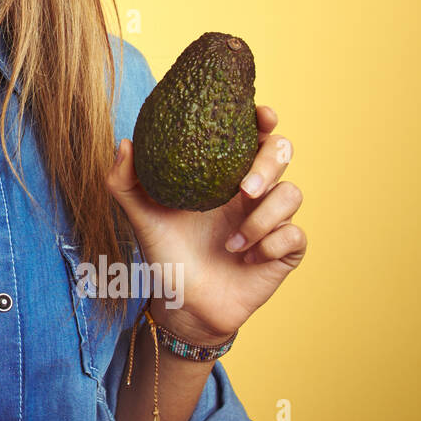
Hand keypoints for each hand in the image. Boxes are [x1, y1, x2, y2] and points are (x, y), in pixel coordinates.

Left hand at [106, 105, 305, 343]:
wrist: (181, 304)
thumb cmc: (164, 253)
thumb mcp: (140, 217)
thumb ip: (125, 182)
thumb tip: (125, 143)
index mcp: (223, 174)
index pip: (252, 134)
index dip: (263, 119)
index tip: (261, 115)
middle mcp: (251, 191)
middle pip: (282, 152)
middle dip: (270, 163)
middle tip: (244, 189)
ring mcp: (271, 220)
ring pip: (292, 194)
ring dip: (264, 217)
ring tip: (232, 241)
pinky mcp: (282, 251)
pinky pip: (295, 235)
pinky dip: (272, 244)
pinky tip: (247, 257)